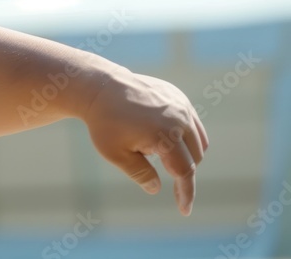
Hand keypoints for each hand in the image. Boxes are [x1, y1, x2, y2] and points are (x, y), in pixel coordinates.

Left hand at [82, 70, 208, 215]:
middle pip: (195, 157)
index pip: (184, 171)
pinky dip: (185, 135)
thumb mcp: (115, 154)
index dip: (186, 193)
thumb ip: (140, 174)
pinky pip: (193, 124)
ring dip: (186, 152)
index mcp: (165, 135)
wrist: (100, 88)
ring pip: (199, 141)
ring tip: (153, 144)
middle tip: (146, 156)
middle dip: (180, 167)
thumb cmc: (105, 123)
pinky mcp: (179, 97)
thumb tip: (156, 188)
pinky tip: (160, 132)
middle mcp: (179, 119)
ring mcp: (181, 105)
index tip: (184, 210)